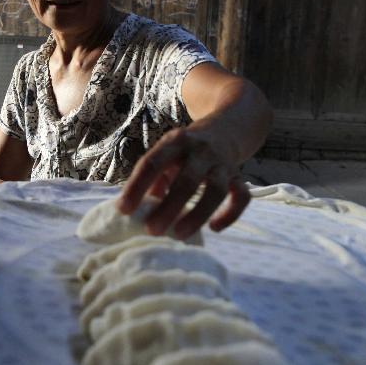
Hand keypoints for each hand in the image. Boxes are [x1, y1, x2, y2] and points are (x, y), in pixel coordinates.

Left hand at [116, 126, 249, 238]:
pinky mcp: (239, 177)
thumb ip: (153, 179)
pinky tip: (214, 228)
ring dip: (197, 214)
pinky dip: (230, 214)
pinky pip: (241, 197)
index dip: (137, 187)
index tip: (123, 210)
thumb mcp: (166, 154)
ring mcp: (223, 163)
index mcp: (175, 142)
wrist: (224, 129)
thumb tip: (138, 211)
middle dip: (168, 208)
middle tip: (152, 230)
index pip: (152, 163)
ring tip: (180, 235)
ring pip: (216, 190)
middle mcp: (201, 150)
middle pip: (186, 180)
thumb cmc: (185, 151)